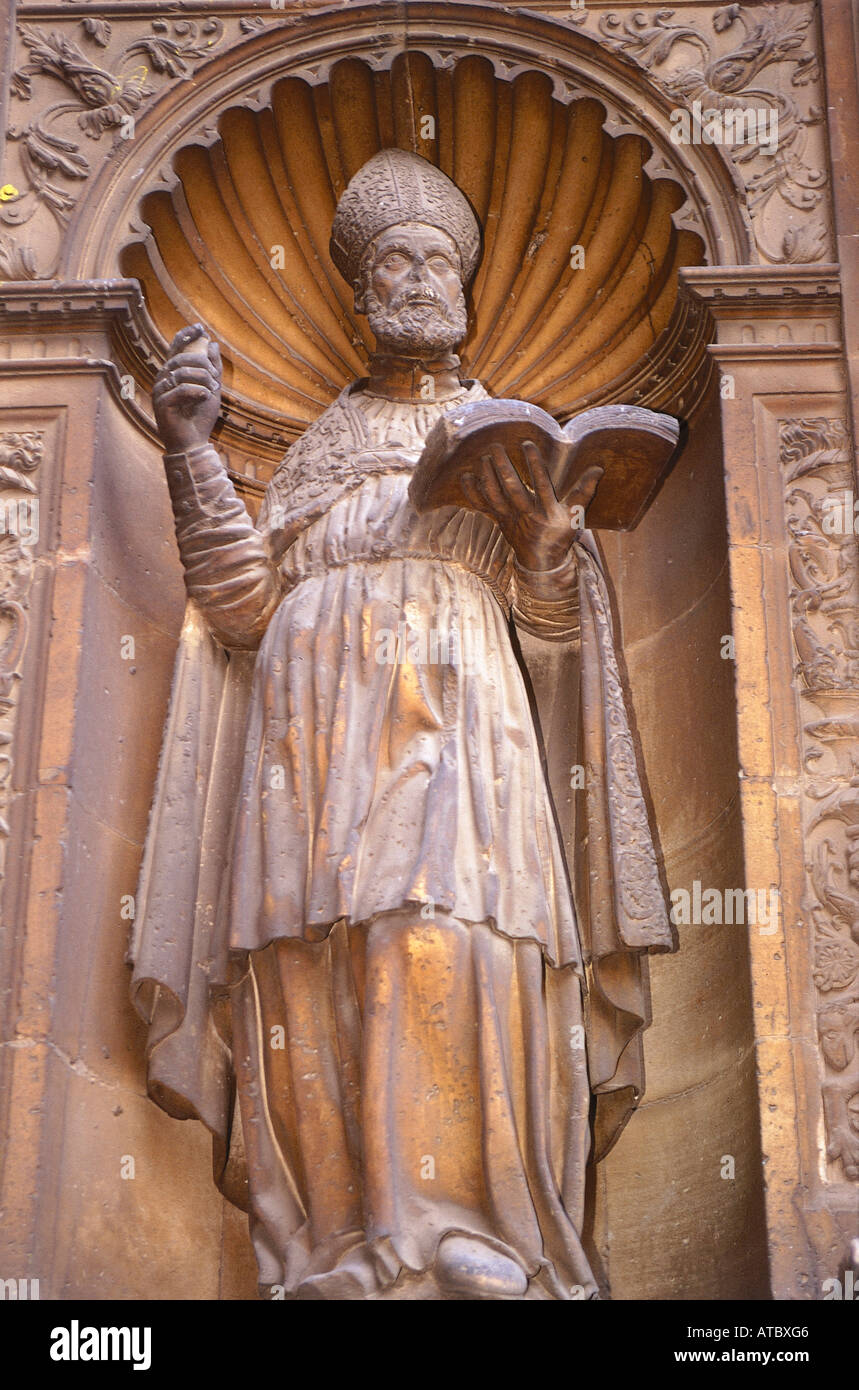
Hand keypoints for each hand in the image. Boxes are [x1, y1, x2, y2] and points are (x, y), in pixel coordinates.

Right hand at [153, 323, 221, 453]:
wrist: (194, 444)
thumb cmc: (200, 418)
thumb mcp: (212, 389)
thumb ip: (213, 367)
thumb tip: (211, 343)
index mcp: (173, 373)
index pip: (175, 347)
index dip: (186, 335)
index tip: (200, 328)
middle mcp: (163, 379)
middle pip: (182, 358)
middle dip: (203, 365)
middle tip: (215, 379)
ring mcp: (160, 391)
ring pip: (182, 372)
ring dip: (203, 380)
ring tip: (211, 391)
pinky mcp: (161, 404)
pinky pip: (181, 389)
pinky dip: (197, 392)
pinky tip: (204, 397)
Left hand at [460, 441, 602, 570]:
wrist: (541, 562)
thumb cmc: (560, 534)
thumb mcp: (575, 515)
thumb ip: (584, 491)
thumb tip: (598, 468)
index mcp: (546, 512)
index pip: (541, 484)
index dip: (534, 464)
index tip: (527, 445)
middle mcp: (526, 515)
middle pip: (512, 489)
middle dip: (503, 468)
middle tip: (497, 447)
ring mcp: (509, 519)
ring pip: (495, 497)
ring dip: (487, 477)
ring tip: (484, 457)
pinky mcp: (498, 521)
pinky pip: (482, 507)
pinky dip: (472, 493)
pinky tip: (466, 476)